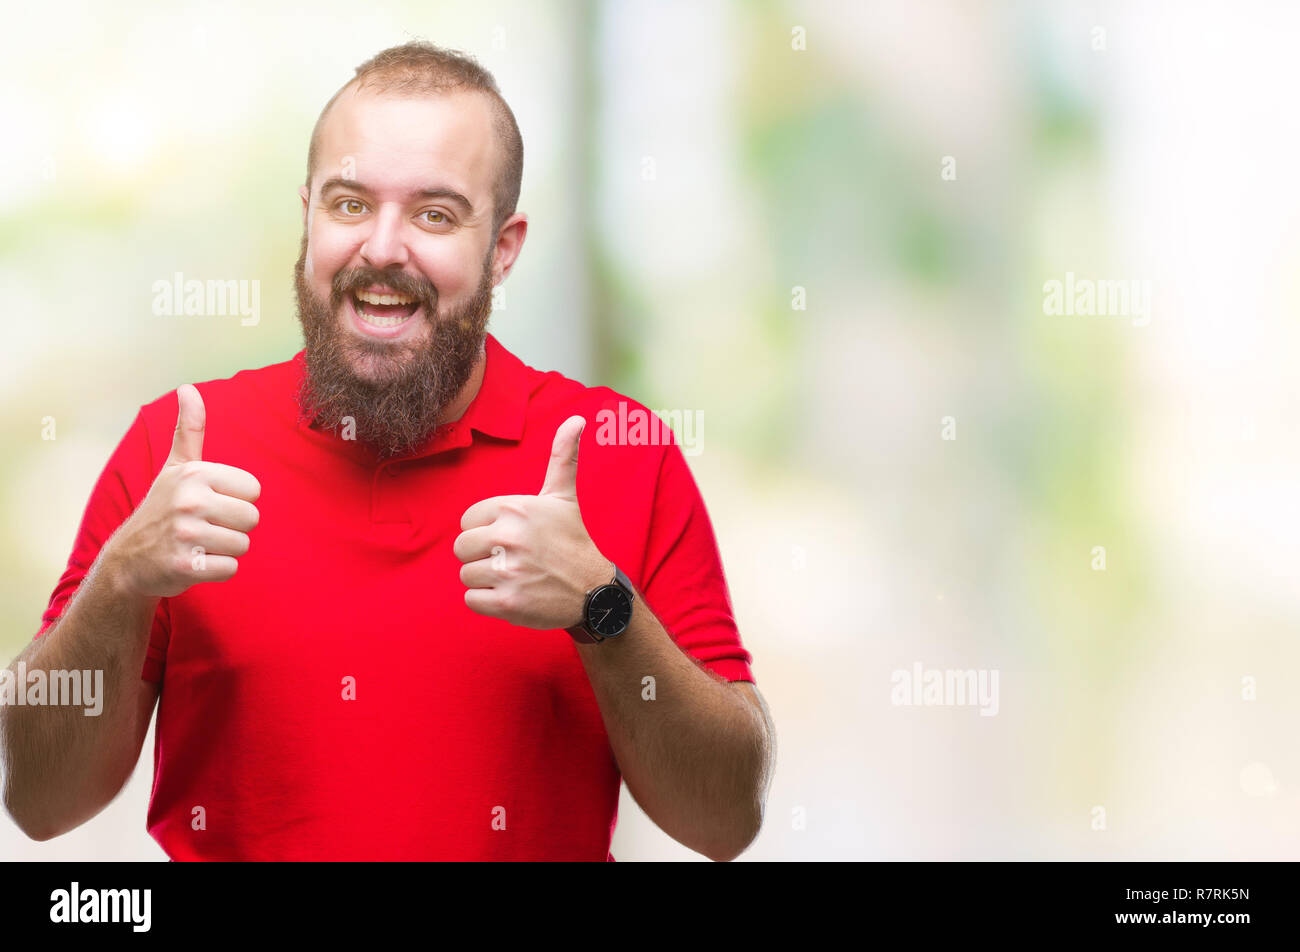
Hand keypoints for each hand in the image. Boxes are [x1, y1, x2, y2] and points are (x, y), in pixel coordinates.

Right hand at [104, 384, 260, 597]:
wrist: (128, 559)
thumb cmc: (162, 508)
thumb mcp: (175, 467)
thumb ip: (189, 430)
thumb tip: (188, 387)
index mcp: (195, 474)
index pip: (253, 490)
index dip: (236, 500)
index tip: (209, 503)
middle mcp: (190, 501)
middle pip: (251, 518)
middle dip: (233, 527)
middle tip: (204, 527)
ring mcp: (186, 534)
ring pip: (242, 545)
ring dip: (224, 549)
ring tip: (199, 543)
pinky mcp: (186, 566)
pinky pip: (230, 569)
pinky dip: (217, 570)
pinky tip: (194, 562)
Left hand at [454, 415, 612, 629]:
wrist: (593, 591)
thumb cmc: (572, 540)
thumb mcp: (564, 497)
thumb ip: (562, 457)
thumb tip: (576, 419)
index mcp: (516, 508)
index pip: (468, 521)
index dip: (486, 531)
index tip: (511, 538)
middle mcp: (510, 537)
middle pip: (462, 547)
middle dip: (482, 556)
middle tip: (512, 560)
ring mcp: (508, 572)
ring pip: (467, 574)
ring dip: (487, 580)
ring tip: (516, 577)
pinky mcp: (507, 603)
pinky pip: (472, 599)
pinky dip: (488, 601)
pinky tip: (513, 595)